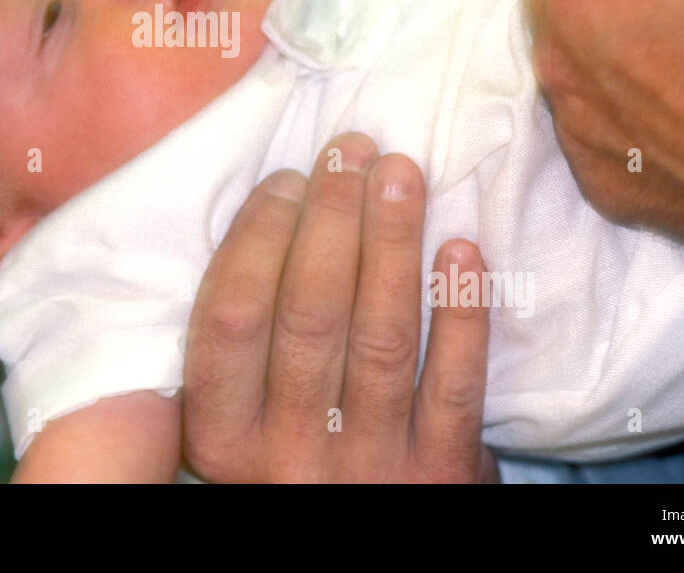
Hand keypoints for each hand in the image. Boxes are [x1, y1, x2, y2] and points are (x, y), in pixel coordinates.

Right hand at [182, 133, 497, 482]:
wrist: (364, 534)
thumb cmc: (297, 449)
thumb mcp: (240, 416)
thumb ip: (240, 344)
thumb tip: (270, 211)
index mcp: (221, 433)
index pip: (232, 314)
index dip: (261, 233)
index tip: (290, 177)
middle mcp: (286, 455)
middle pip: (310, 312)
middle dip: (333, 217)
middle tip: (352, 150)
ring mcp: (367, 465)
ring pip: (382, 336)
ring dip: (393, 241)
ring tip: (401, 171)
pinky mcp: (438, 473)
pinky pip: (455, 384)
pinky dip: (461, 312)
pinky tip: (461, 248)